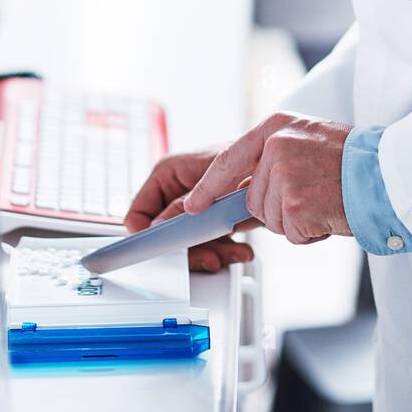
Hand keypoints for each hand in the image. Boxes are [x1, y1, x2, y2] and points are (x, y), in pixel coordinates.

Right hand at [125, 150, 256, 272]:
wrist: (273, 162)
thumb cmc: (245, 153)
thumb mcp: (209, 179)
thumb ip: (181, 205)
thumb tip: (159, 226)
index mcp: (166, 175)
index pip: (138, 214)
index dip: (145, 236)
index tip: (160, 252)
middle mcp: (176, 193)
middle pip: (165, 236)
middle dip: (190, 251)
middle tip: (209, 257)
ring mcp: (194, 209)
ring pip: (188, 245)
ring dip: (213, 253)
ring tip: (233, 253)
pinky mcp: (212, 221)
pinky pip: (210, 245)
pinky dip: (227, 250)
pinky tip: (240, 249)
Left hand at [184, 113, 352, 243]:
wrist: (389, 174)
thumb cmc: (357, 161)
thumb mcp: (309, 142)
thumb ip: (276, 159)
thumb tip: (246, 191)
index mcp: (277, 127)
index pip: (229, 159)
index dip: (209, 186)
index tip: (194, 204)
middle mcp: (276, 147)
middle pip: (253, 198)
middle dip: (279, 208)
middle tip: (313, 196)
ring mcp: (284, 175)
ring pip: (270, 218)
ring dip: (296, 221)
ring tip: (324, 201)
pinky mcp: (294, 203)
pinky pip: (290, 232)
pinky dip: (310, 232)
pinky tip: (328, 213)